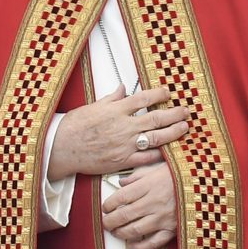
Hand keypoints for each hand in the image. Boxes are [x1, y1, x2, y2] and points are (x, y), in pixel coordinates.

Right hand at [48, 86, 188, 180]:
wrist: (62, 148)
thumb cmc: (73, 127)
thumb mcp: (92, 106)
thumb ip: (111, 98)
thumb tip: (122, 89)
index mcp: (116, 110)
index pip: (144, 98)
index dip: (159, 95)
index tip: (168, 93)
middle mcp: (123, 126)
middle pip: (156, 118)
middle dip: (174, 114)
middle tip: (185, 111)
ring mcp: (125, 144)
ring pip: (156, 138)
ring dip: (173, 132)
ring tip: (184, 128)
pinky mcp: (123, 160)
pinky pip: (146, 158)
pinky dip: (159, 154)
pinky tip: (169, 151)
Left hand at [101, 163, 177, 248]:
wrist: (210, 184)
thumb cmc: (185, 173)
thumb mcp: (160, 166)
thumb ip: (138, 175)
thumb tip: (121, 183)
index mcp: (148, 185)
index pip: (120, 197)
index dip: (108, 205)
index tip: (105, 207)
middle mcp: (152, 202)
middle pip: (122, 215)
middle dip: (109, 221)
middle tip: (105, 222)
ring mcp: (162, 218)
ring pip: (133, 230)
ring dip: (120, 233)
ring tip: (115, 232)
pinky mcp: (172, 230)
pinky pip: (152, 243)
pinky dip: (138, 247)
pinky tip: (131, 245)